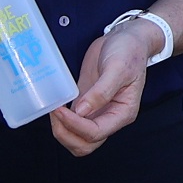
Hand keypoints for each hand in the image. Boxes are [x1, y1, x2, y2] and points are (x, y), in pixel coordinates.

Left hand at [52, 16, 155, 155]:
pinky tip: (54, 106)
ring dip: (62, 131)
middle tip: (55, 113)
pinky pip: (71, 123)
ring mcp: (97, 112)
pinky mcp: (86, 103)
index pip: (96, 133)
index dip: (75, 125)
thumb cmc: (129, 51)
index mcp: (123, 113)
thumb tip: (81, 112)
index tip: (60, 110)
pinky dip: (60, 121)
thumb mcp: (118, 68)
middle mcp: (110, 117)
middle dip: (66, 134)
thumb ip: (101, 91)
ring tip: (53, 110)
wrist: (127, 38)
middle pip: (85, 144)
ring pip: (76, 139)